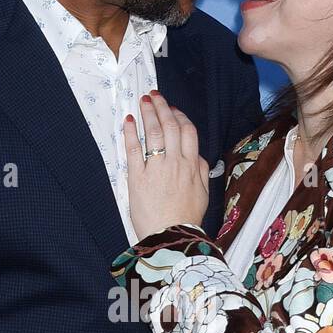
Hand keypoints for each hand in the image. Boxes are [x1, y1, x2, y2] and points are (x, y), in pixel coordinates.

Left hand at [123, 90, 210, 239]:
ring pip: (154, 133)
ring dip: (149, 114)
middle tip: (155, 96)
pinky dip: (132, 132)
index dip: (180, 117)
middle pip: (171, 127)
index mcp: (192, 166)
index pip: (188, 132)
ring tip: (144, 101)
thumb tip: (198, 156)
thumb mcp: (202, 194)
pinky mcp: (138, 177)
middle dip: (163, 108)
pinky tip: (130, 120)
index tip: (173, 109)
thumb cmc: (186, 219)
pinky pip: (134, 149)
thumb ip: (201, 172)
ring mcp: (156, 168)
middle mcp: (176, 163)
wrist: (171, 236)